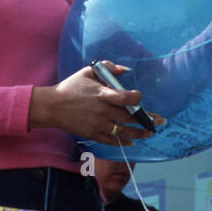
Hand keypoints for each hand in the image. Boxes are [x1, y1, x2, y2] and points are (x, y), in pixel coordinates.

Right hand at [30, 61, 156, 145]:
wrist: (51, 106)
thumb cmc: (70, 87)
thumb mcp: (88, 72)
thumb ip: (108, 68)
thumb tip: (126, 69)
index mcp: (102, 94)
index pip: (125, 98)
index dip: (136, 99)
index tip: (139, 98)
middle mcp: (102, 111)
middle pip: (129, 117)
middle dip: (147, 119)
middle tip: (160, 121)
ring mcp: (97, 124)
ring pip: (123, 131)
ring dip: (139, 133)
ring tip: (150, 133)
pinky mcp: (92, 134)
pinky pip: (110, 140)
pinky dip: (122, 142)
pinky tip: (131, 141)